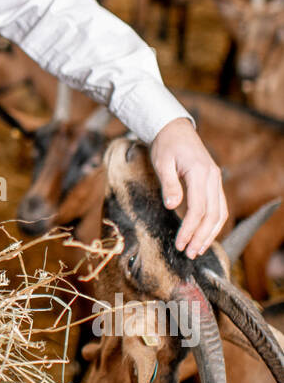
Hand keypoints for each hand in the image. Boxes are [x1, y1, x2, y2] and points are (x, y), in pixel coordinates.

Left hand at [149, 117, 227, 258]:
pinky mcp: (214, 182)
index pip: (198, 209)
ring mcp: (216, 180)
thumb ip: (169, 184)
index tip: (180, 244)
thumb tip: (173, 206)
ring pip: (220, 213)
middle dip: (201, 237)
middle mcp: (213, 178)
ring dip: (210, 234)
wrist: (174, 128)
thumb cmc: (166, 145)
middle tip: (190, 254)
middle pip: (212, 215)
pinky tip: (205, 235)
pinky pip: (220, 206)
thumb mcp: (162, 162)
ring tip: (198, 250)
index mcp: (200, 173)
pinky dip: (214, 223)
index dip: (189, 230)